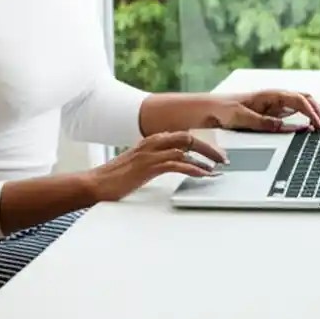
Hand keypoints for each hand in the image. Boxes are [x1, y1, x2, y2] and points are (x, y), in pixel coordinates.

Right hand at [87, 131, 228, 201]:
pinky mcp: (149, 166)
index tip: (215, 152)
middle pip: (189, 137)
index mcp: (152, 140)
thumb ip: (158, 159)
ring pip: (186, 148)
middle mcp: (153, 142)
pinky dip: (194, 168)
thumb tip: (178, 162)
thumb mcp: (141, 163)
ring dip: (206, 158)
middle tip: (223, 158)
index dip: (202, 143)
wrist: (96, 184)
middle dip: (209, 147)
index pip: (183, 135)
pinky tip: (204, 174)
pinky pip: (178, 163)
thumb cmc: (117, 177)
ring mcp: (151, 153)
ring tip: (218, 167)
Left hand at [215, 90, 319, 131]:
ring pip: (302, 106)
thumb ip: (262, 122)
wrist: (210, 110)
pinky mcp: (273, 114)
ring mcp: (275, 106)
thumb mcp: (241, 117)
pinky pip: (293, 115)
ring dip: (314, 115)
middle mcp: (276, 98)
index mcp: (271, 95)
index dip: (312, 112)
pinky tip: (308, 129)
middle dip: (318, 112)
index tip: (319, 125)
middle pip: (306, 100)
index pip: (299, 100)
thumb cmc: (223, 109)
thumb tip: (283, 127)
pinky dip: (304, 120)